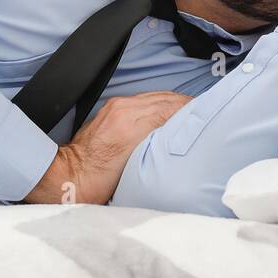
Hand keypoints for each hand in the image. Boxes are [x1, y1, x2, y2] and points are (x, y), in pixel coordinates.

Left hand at [24, 92, 190, 205]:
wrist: (69, 176)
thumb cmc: (98, 182)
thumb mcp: (133, 171)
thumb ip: (156, 148)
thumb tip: (178, 140)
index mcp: (130, 124)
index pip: (171, 108)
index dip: (191, 111)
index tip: (207, 116)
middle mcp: (124, 109)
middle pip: (166, 99)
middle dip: (188, 104)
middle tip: (206, 113)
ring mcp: (117, 106)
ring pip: (156, 96)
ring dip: (175, 102)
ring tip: (193, 112)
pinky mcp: (112, 107)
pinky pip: (144, 99)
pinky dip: (161, 103)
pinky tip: (170, 112)